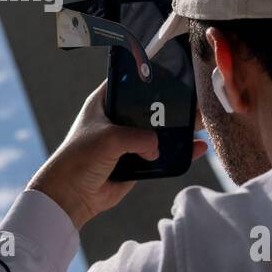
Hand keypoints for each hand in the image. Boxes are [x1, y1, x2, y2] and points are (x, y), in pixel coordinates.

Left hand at [27, 81, 208, 229]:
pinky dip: (178, 153)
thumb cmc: (80, 159)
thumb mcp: (110, 138)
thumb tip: (158, 147)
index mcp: (103, 103)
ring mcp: (127, 142)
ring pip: (157, 132)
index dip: (148, 78)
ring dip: (177, 130)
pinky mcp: (135, 162)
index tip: (173, 75)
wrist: (71, 196)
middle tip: (194, 104)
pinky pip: (161, 155)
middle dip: (171, 106)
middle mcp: (116, 120)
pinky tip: (196, 149)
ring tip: (200, 125)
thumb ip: (139, 137)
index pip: (129, 83)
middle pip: (149, 108)